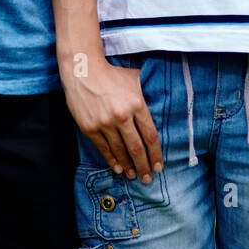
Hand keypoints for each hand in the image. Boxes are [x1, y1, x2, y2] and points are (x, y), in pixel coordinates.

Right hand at [62, 56, 162, 182]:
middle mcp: (122, 115)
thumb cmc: (112, 74)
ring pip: (120, 151)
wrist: (83, 69)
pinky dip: (112, 160)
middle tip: (148, 179)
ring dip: (128, 166)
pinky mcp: (90, 127)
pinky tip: (118, 168)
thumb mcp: (135, 79)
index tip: (159, 166)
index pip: (151, 136)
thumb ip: (149, 92)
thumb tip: (165, 100)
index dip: (156, 154)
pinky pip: (103, 148)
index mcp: (137, 104)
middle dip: (144, 166)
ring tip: (133, 176)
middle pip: (137, 148)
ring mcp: (105, 123)